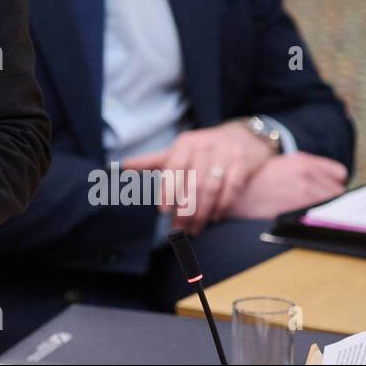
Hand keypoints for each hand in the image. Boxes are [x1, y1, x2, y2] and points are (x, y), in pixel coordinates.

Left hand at [123, 121, 276, 234]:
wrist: (244, 135)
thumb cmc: (203, 147)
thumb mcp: (179, 150)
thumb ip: (152, 161)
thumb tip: (121, 166)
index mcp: (185, 144)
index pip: (173, 167)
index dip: (168, 189)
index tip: (163, 210)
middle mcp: (205, 146)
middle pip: (192, 183)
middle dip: (185, 210)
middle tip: (179, 229)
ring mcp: (226, 154)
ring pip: (211, 188)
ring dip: (202, 212)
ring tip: (195, 229)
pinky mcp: (243, 163)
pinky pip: (231, 188)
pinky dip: (222, 206)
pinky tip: (215, 217)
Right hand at [225, 151, 347, 219]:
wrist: (234, 194)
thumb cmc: (257, 180)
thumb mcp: (284, 163)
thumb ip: (311, 166)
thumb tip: (338, 177)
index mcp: (304, 163)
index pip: (339, 174)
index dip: (333, 182)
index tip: (327, 188)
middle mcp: (307, 177)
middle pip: (338, 192)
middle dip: (332, 197)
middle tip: (317, 202)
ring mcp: (303, 195)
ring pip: (334, 206)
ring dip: (326, 209)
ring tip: (309, 211)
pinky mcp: (298, 212)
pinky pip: (320, 218)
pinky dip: (317, 219)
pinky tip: (303, 218)